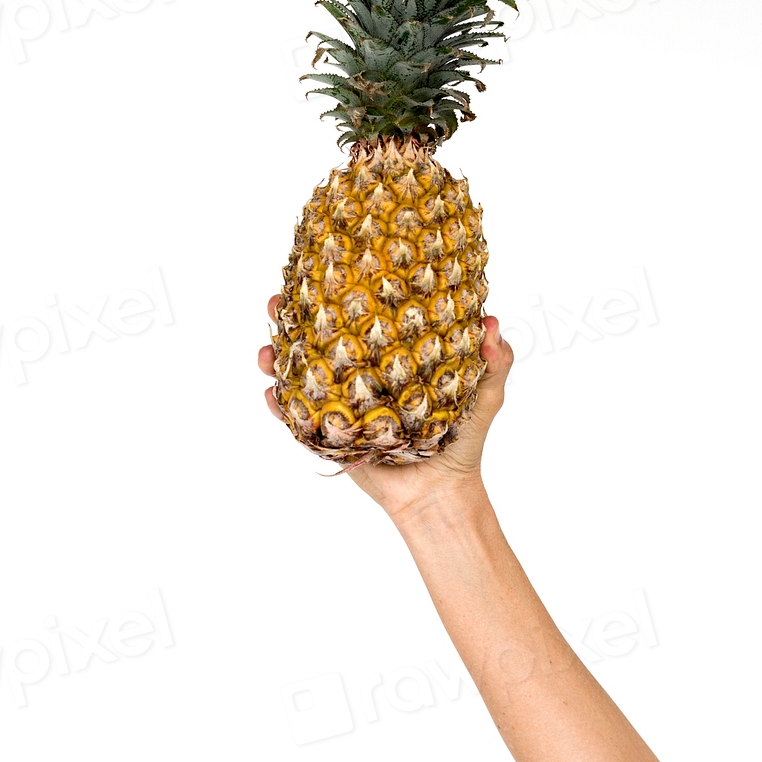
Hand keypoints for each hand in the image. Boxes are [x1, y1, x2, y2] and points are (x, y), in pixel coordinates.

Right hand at [259, 294, 514, 519]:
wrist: (441, 495)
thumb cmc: (464, 443)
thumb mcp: (484, 397)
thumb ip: (494, 362)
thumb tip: (491, 323)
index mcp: (390, 355)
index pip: (359, 314)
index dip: (339, 290)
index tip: (325, 266)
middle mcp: (359, 374)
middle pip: (318, 337)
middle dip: (292, 317)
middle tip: (278, 302)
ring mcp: (339, 404)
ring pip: (298, 374)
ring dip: (276, 359)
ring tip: (267, 351)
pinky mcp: (328, 436)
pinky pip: (296, 420)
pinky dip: (280, 407)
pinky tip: (272, 394)